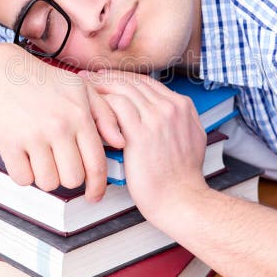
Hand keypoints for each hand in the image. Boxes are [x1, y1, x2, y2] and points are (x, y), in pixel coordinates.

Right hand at [0, 44, 123, 201]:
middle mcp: (58, 126)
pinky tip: (25, 158)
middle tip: (61, 166)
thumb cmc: (42, 81)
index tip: (94, 195)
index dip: (97, 187)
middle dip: (69, 178)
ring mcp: (33, 135)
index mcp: (79, 115)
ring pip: (48, 182)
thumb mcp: (81, 89)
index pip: (96, 163)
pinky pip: (22, 178)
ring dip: (46, 176)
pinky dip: (24, 174)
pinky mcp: (9, 143)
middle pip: (73, 179)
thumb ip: (105, 115)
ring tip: (42, 158)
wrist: (0, 72)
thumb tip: (120, 141)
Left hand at [83, 70, 208, 221]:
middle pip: (132, 81)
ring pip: (122, 88)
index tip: (107, 80)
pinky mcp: (142, 133)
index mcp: (183, 107)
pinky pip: (117, 106)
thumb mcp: (192, 139)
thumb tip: (164, 112)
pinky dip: (101, 103)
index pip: (146, 82)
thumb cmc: (182, 178)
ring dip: (100, 86)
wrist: (181, 199)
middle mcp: (171, 107)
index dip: (123, 78)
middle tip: (88, 79)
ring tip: (84, 90)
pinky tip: (89, 107)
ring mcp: (157, 118)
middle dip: (107, 78)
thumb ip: (179, 120)